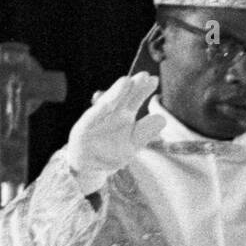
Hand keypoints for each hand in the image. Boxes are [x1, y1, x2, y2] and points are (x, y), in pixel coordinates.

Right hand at [65, 72, 163, 193]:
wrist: (90, 170)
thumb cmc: (111, 154)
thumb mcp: (132, 145)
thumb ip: (145, 132)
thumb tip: (163, 118)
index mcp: (123, 115)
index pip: (134, 98)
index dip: (144, 89)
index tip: (154, 80)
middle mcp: (110, 114)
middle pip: (122, 97)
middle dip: (132, 86)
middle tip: (144, 75)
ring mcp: (96, 120)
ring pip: (107, 104)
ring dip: (115, 93)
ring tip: (126, 81)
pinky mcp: (82, 130)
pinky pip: (91, 119)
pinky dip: (98, 111)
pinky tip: (106, 104)